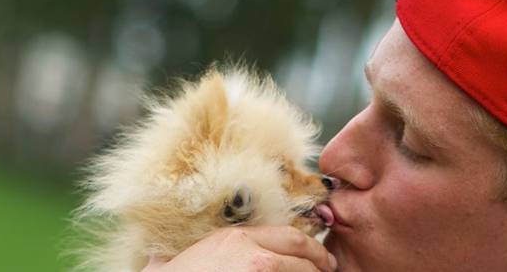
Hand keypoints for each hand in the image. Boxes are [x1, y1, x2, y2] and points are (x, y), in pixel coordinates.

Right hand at [141, 225, 337, 271]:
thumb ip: (205, 247)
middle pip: (302, 258)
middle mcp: (252, 255)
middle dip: (319, 266)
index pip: (290, 237)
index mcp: (237, 239)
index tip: (322, 258)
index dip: (313, 248)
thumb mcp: (188, 254)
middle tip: (328, 271)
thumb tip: (179, 252)